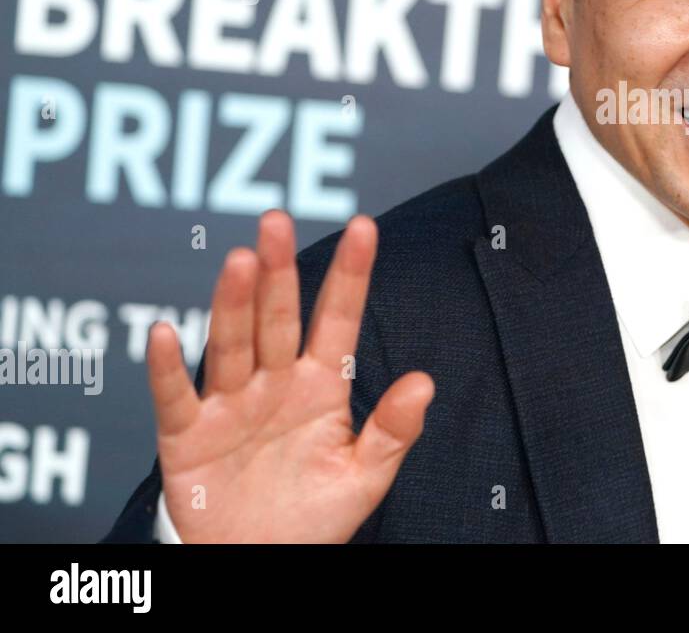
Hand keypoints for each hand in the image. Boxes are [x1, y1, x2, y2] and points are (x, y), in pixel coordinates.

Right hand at [146, 211, 434, 542]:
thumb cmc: (313, 518)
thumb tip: (424, 382)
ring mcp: (230, 404)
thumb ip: (393, 431)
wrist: (258, 564)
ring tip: (242, 261)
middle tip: (277, 222)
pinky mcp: (188, 435)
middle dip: (280, 270)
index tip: (365, 228)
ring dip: (234, 303)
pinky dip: (166, 368)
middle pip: (277, 317)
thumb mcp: (364, 477)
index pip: (338, 318)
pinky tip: (166, 332)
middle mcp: (274, 382)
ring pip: (232, 343)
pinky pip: (176, 396)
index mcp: (321, 384)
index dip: (350, 274)